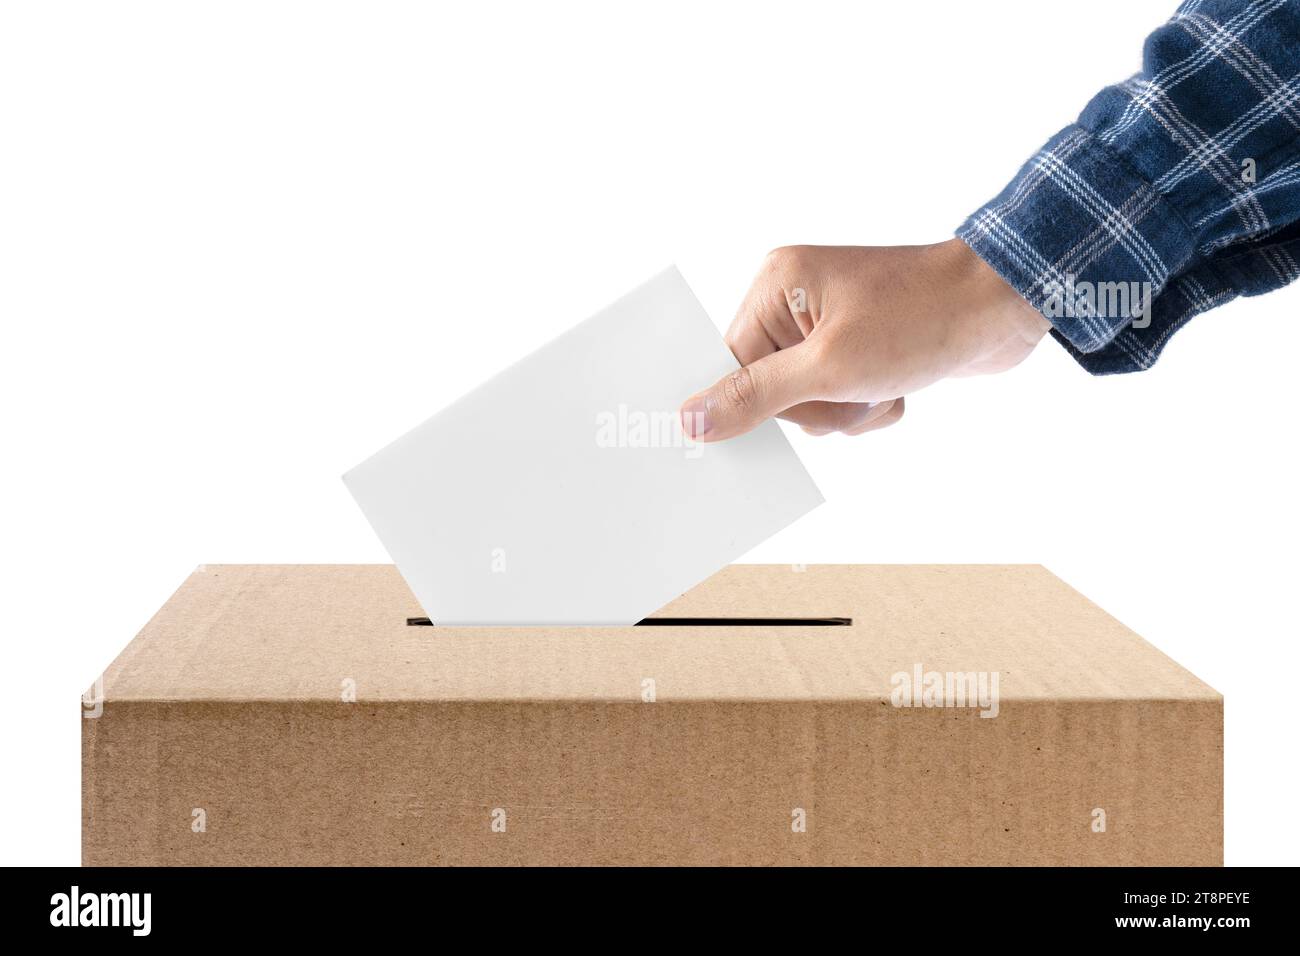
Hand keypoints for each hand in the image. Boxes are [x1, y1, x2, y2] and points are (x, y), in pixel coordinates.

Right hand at [679, 239, 1050, 440]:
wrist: (1007, 308)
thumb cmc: (921, 321)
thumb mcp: (829, 368)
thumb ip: (755, 396)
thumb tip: (690, 420)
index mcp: (776, 284)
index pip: (733, 363)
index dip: (760, 399)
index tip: (794, 407)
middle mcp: (797, 299)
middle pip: (771, 390)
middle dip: (820, 407)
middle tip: (857, 385)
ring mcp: (830, 324)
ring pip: (810, 404)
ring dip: (850, 410)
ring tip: (883, 383)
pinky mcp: (860, 346)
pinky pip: (842, 401)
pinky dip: (870, 406)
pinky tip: (897, 386)